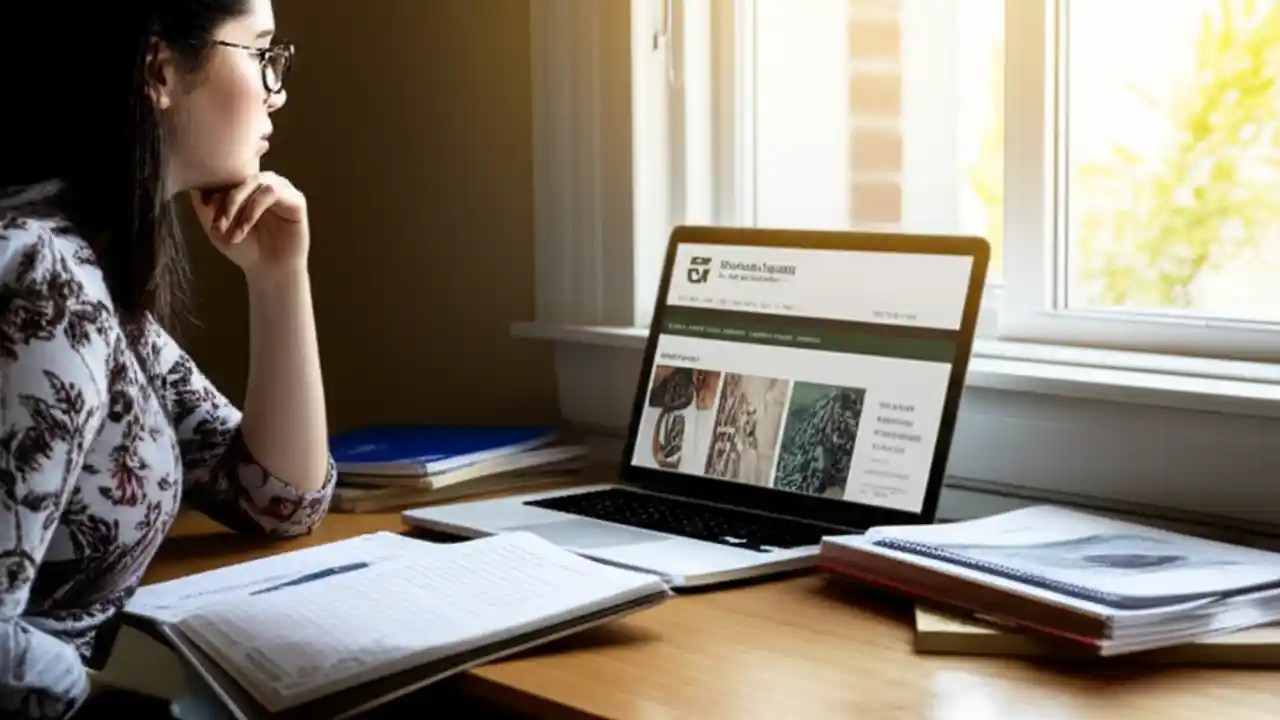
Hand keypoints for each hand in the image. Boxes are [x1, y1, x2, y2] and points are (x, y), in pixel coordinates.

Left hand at [191, 172, 309, 275]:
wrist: (268, 271)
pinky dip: (254, 209)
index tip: (204, 207)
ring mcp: (282, 189)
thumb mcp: (215, 226)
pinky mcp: (296, 200)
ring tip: (233, 231)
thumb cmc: (243, 248)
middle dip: (225, 200)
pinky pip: (272, 193)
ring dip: (239, 205)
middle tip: (217, 226)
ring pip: (256, 181)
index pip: (229, 171)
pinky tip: (246, 227)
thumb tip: (193, 180)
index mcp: (246, 184)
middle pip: (241, 175)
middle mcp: (264, 182)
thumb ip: (204, 204)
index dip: (214, 186)